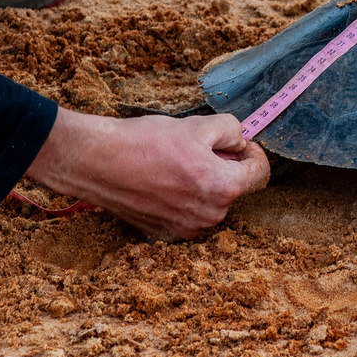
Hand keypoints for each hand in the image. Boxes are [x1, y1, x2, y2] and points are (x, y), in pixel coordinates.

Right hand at [27, 109, 269, 239]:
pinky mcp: (165, 231)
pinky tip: (163, 178)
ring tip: (177, 162)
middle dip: (225, 166)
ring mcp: (186, 227)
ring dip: (204, 182)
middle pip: (235, 188)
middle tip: (200, 148)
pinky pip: (188, 211)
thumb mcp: (199, 124)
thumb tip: (241, 141)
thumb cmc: (145, 142)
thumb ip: (232, 131)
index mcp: (222, 188)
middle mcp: (208, 215)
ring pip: (211, 200)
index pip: (260, 174)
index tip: (240, 143)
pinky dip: (184, 195)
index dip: (254, 153)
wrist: (96, 161)